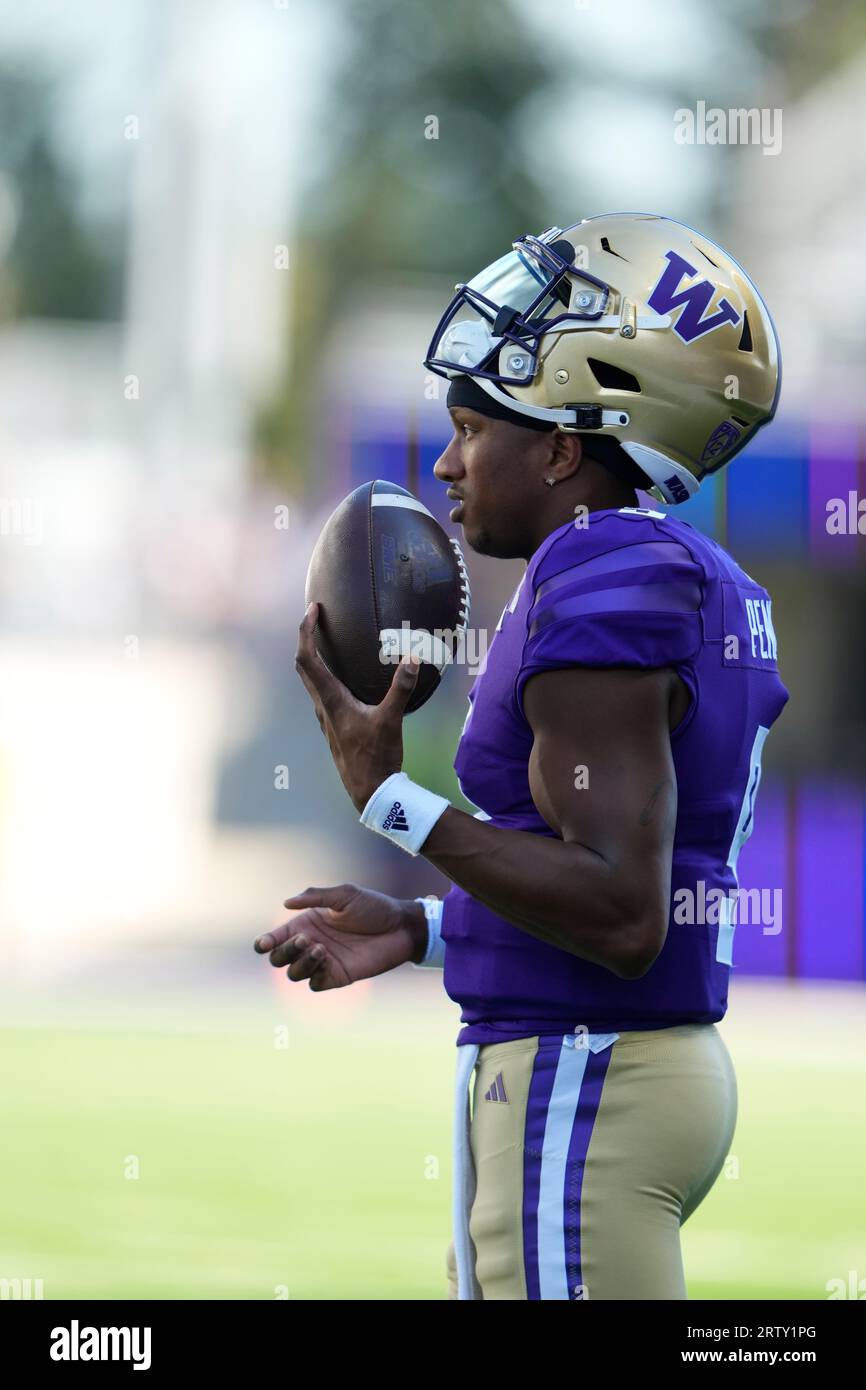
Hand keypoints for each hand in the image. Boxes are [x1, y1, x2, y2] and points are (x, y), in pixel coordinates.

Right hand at [254, 883, 428, 990]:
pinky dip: (313, 974)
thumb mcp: (345, 894)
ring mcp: (323, 962)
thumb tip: (286, 903)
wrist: (401, 927)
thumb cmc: (374, 907)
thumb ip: (315, 897)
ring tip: (319, 948)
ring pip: (293, 973)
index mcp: (307, 923)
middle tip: (305, 939)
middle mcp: (311, 944)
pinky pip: (314, 983)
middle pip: (279, 958)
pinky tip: (326, 959)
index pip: (276, 937)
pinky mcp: (337, 976)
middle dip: (285, 950)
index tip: (264, 943)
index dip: (264, 942)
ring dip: (299, 962)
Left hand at [294, 602, 419, 810]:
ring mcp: (326, 717)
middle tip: (316, 617)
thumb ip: (400, 688)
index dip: (306, 631)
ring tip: (326, 640)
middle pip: (303, 666)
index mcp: (331, 700)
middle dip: (307, 638)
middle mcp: (322, 706)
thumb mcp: (391, 721)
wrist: (369, 791)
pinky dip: (324, 675)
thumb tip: (413, 658)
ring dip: (313, 657)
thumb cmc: (376, 757)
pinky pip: (321, 692)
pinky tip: (342, 676)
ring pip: (310, 680)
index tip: (313, 610)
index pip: (308, 658)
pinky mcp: (334, 726)